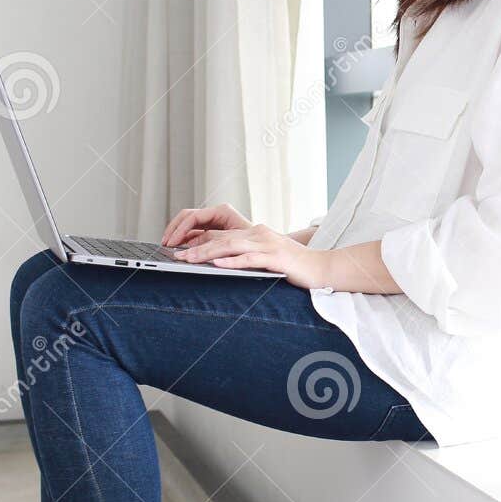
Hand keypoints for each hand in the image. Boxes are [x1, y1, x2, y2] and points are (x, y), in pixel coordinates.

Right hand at [161, 203, 251, 248]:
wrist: (269, 250)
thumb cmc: (257, 245)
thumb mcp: (236, 243)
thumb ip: (215, 241)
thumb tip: (192, 246)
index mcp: (222, 211)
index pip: (193, 216)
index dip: (179, 229)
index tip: (171, 241)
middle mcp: (217, 214)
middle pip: (187, 217)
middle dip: (174, 230)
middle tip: (165, 244)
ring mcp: (213, 222)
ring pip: (187, 224)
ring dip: (176, 234)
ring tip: (168, 247)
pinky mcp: (212, 231)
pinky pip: (192, 233)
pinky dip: (183, 239)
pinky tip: (179, 249)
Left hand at [172, 223, 333, 288]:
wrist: (323, 268)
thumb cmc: (295, 266)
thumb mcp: (268, 257)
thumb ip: (248, 255)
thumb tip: (222, 261)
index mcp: (256, 233)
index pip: (223, 236)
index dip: (200, 242)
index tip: (181, 251)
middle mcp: (260, 234)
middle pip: (222, 239)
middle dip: (197, 248)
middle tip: (177, 256)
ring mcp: (268, 244)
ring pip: (231, 246)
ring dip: (207, 253)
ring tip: (189, 259)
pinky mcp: (276, 257)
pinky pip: (250, 258)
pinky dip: (232, 261)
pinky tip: (217, 263)